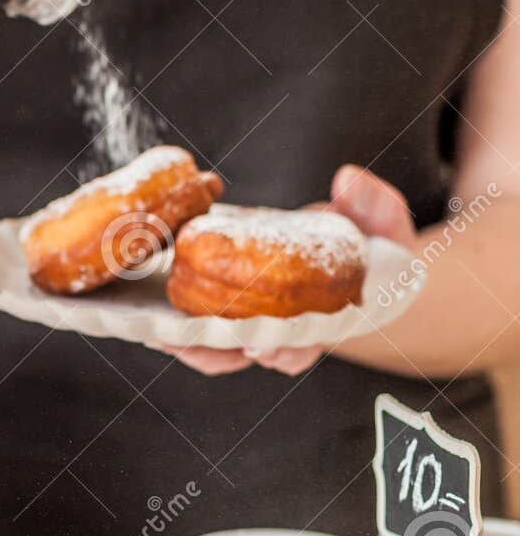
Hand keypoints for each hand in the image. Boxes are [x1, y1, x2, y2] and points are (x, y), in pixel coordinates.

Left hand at [154, 166, 417, 375]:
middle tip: (193, 343)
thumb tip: (346, 183)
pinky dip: (177, 324)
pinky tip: (150, 318)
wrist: (356, 250)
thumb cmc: (373, 241)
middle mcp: (287, 328)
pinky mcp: (232, 302)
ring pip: (220, 347)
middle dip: (223, 350)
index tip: (265, 344)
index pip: (304, 344)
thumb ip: (373, 205)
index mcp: (326, 319)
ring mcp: (257, 319)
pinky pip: (201, 322)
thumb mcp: (384, 220)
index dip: (285, 349)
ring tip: (161, 335)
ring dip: (190, 344)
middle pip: (251, 352)